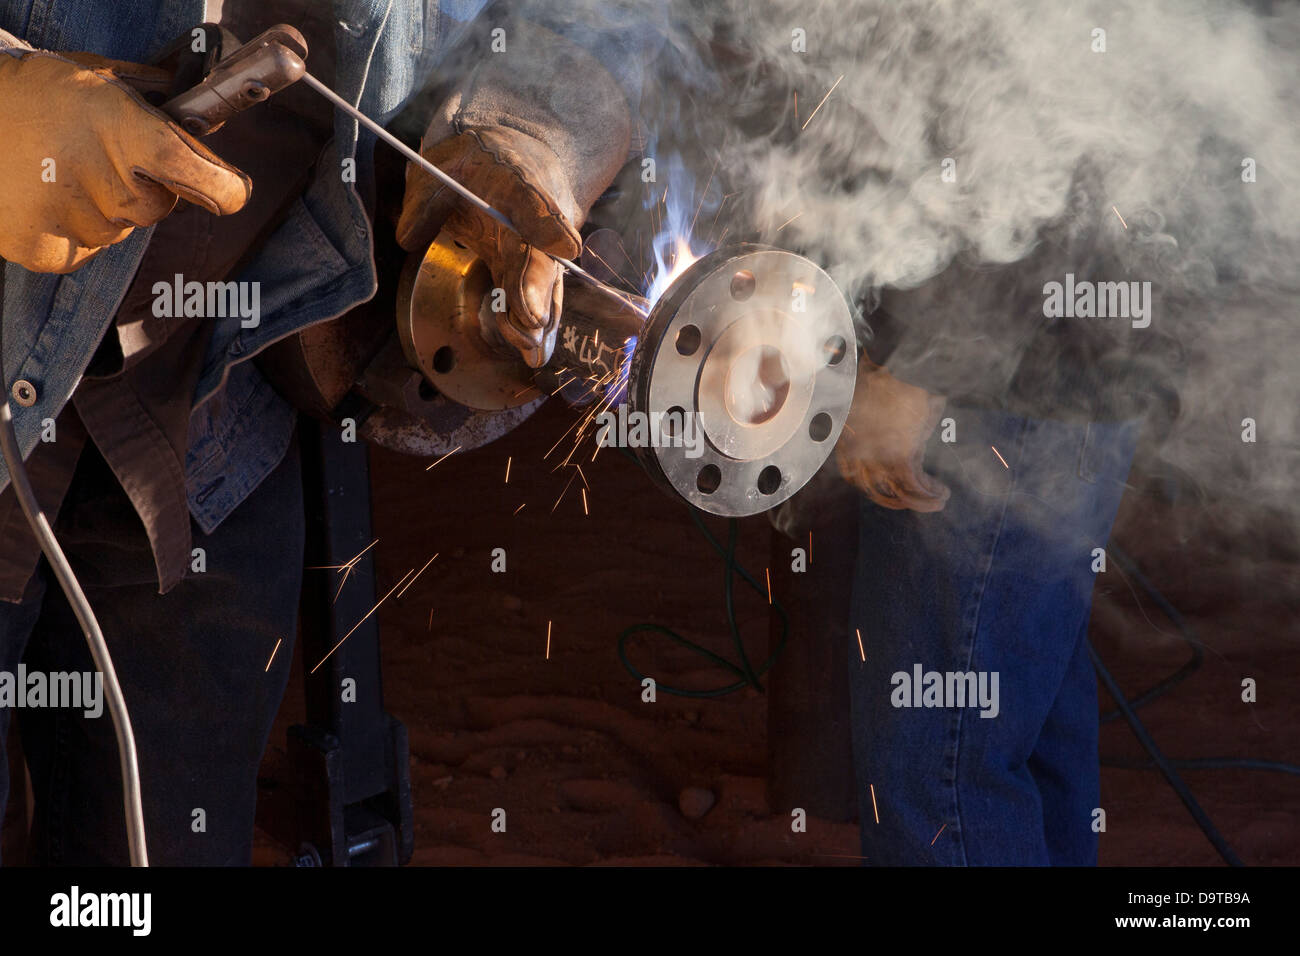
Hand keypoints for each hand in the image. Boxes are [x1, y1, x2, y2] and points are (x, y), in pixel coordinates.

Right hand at [0, 50, 250, 273]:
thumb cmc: (38, 92)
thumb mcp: (100, 78)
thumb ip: (157, 105)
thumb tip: (205, 125)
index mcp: (122, 130)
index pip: (194, 172)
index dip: (222, 188)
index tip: (232, 192)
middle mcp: (104, 181)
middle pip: (157, 206)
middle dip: (143, 187)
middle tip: (98, 157)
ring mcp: (74, 221)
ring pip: (121, 228)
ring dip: (104, 207)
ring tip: (61, 171)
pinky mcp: (47, 251)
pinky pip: (88, 248)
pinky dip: (76, 228)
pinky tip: (47, 195)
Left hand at [395, 127, 581, 367]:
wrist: (513, 159)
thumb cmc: (474, 162)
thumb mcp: (440, 166)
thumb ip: (424, 198)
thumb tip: (409, 237)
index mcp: (515, 178)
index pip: (533, 199)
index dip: (548, 222)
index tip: (564, 244)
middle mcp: (537, 216)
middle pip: (540, 253)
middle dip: (537, 287)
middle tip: (533, 318)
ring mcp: (538, 244)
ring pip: (543, 281)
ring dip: (537, 314)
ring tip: (531, 346)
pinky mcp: (531, 266)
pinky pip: (535, 295)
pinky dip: (533, 322)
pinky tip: (533, 350)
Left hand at [836, 358, 950, 511]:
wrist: (897, 365)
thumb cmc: (885, 380)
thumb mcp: (877, 407)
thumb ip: (882, 429)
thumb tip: (899, 438)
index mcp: (849, 443)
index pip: (856, 477)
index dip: (874, 488)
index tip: (892, 491)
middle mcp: (860, 455)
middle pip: (875, 491)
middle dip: (899, 501)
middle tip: (919, 502)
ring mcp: (879, 456)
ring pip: (897, 493)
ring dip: (919, 502)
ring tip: (937, 501)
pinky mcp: (901, 455)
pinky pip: (914, 485)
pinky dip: (929, 494)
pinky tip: (942, 493)